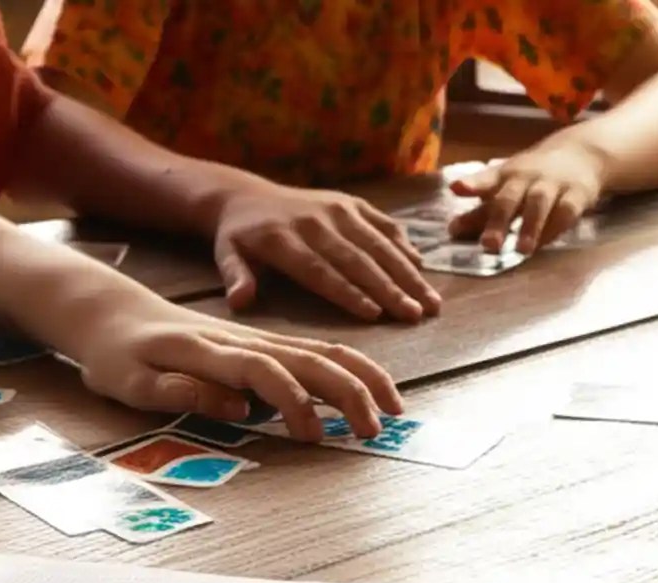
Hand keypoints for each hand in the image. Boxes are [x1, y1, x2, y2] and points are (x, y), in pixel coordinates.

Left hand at [72, 299, 402, 440]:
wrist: (110, 311)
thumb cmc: (116, 352)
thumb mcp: (127, 379)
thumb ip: (178, 391)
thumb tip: (235, 407)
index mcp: (210, 349)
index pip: (265, 370)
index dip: (294, 401)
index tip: (314, 435)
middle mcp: (244, 340)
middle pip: (311, 356)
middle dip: (351, 390)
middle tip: (378, 429)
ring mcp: (258, 338)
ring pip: (325, 350)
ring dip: (363, 377)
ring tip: (394, 408)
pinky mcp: (264, 343)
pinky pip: (318, 350)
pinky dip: (353, 366)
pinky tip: (373, 383)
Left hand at [213, 185, 441, 321]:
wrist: (246, 194)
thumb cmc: (239, 237)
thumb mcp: (226, 254)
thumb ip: (236, 276)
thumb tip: (241, 301)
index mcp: (284, 238)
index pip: (321, 270)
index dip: (348, 292)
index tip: (375, 314)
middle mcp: (317, 220)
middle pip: (358, 259)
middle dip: (391, 288)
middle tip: (416, 314)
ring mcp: (339, 209)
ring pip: (379, 244)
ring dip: (408, 274)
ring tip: (431, 301)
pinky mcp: (353, 203)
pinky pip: (384, 225)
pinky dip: (405, 246)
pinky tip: (422, 269)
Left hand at [448, 141, 603, 254]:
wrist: (581, 154)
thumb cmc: (532, 177)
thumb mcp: (506, 188)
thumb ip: (480, 212)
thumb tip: (451, 231)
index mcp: (505, 175)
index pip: (486, 178)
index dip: (472, 184)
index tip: (456, 188)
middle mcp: (526, 177)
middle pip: (510, 197)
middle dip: (498, 220)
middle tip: (488, 245)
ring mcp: (552, 184)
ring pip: (538, 203)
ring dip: (530, 226)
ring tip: (521, 250)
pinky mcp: (577, 194)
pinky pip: (566, 211)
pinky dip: (556, 227)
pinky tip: (545, 244)